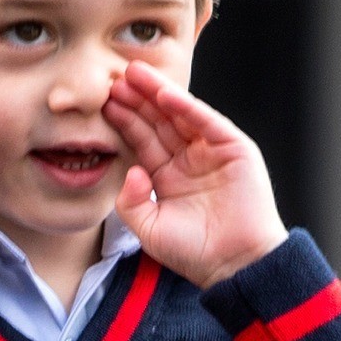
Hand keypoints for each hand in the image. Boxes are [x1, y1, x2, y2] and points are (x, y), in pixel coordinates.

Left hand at [102, 60, 287, 288]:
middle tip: (114, 77)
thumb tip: (132, 170)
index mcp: (168, 176)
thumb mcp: (148, 229)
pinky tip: (165, 93)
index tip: (103, 102)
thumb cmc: (195, 253)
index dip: (124, 120)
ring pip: (180, 116)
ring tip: (134, 74)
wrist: (236, 266)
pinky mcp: (235, 149)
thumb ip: (131, 202)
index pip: (142, 140)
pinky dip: (187, 107)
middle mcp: (189, 159)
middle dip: (137, 99)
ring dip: (157, 93)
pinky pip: (207, 122)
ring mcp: (212, 152)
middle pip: (158, 121)